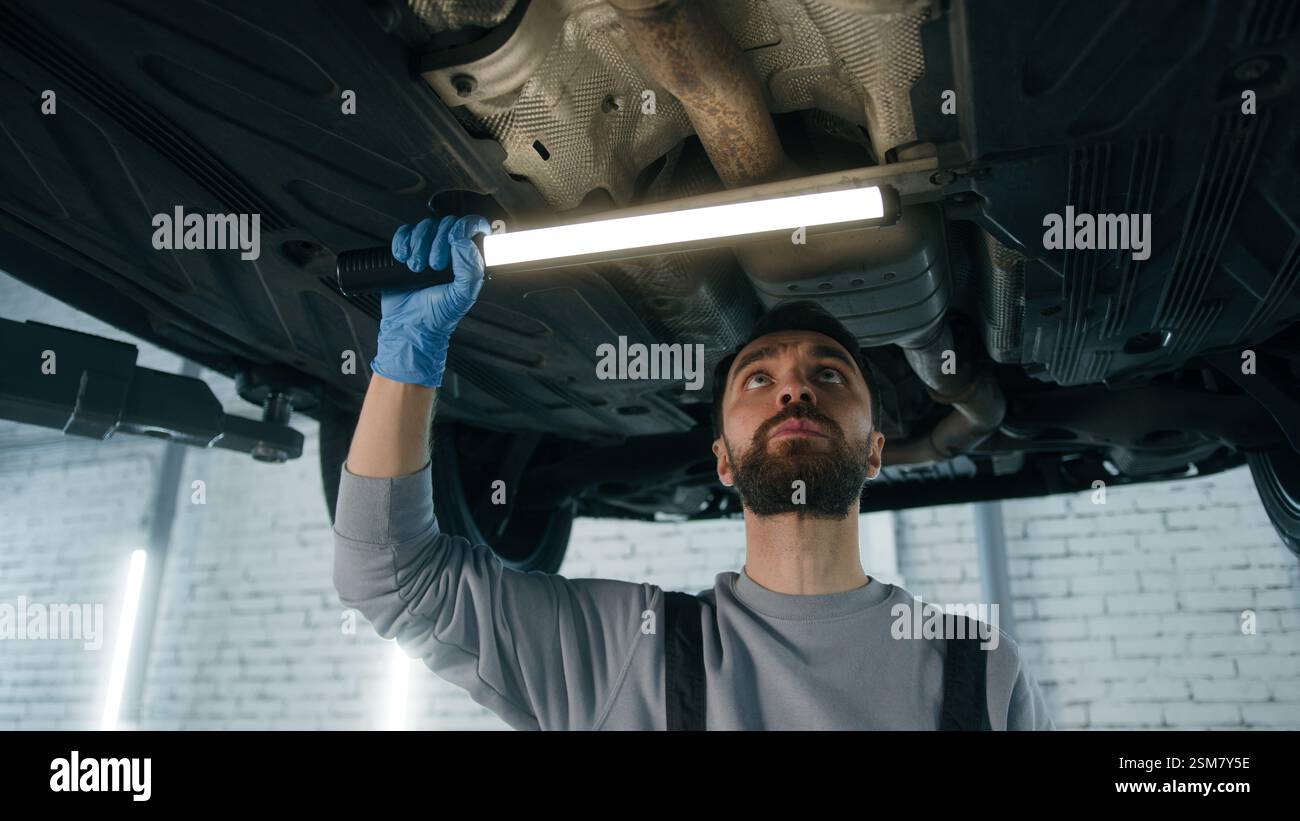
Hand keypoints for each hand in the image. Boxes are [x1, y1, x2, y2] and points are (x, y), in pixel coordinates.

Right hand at [370, 213, 491, 387]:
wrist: (409, 325)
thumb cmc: (439, 314)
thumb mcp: (462, 295)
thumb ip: (471, 269)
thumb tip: (463, 241)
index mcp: (467, 258)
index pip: (472, 227)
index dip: (466, 226)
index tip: (455, 239)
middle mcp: (449, 250)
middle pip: (446, 223)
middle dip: (438, 242)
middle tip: (434, 266)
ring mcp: (426, 249)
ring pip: (424, 226)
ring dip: (418, 244)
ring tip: (416, 269)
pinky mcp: (406, 250)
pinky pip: (404, 232)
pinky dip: (401, 242)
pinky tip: (402, 258)